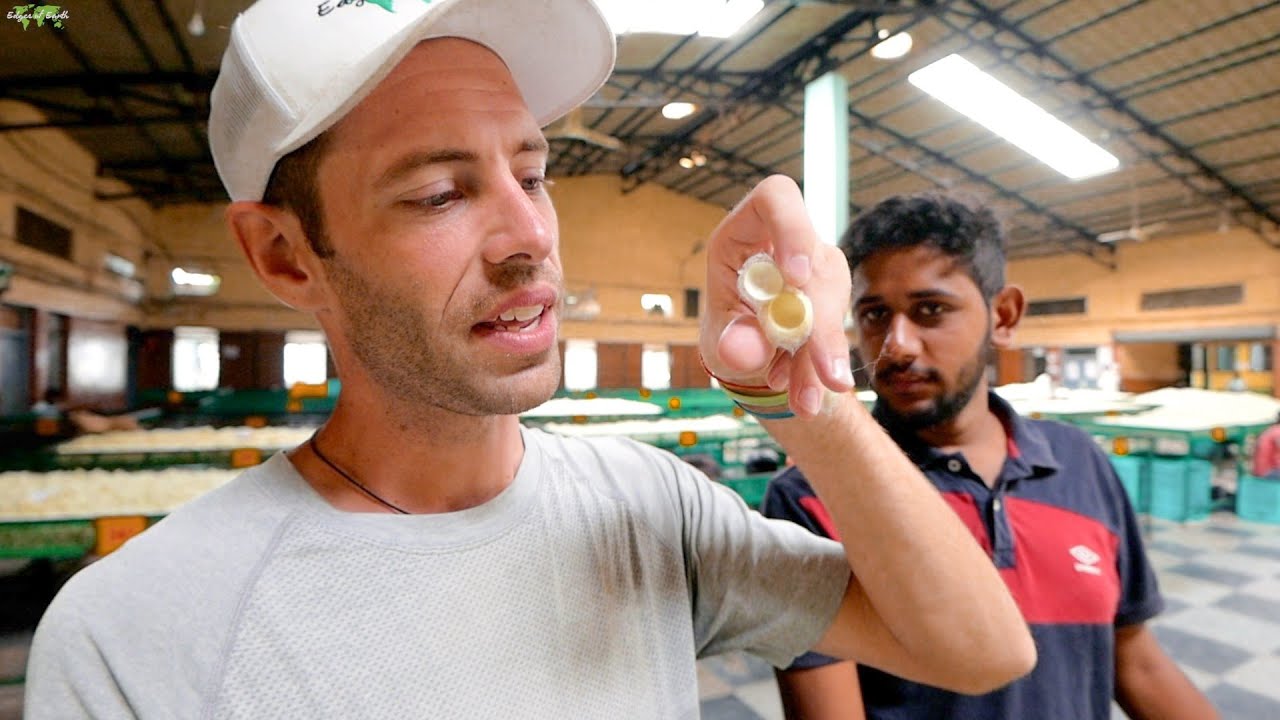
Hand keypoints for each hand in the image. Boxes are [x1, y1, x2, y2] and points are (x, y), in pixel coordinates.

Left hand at [700, 175, 853, 416]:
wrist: (750, 358)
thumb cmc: (729, 333)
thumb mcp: (721, 341)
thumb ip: (732, 341)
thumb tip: (746, 350)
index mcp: (746, 233)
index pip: (776, 198)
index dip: (792, 229)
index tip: (798, 275)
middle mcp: (786, 243)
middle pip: (815, 264)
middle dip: (820, 325)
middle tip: (825, 375)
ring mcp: (816, 268)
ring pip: (832, 301)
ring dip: (822, 356)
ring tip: (805, 401)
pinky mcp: (833, 297)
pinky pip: (836, 328)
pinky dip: (821, 365)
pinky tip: (806, 394)